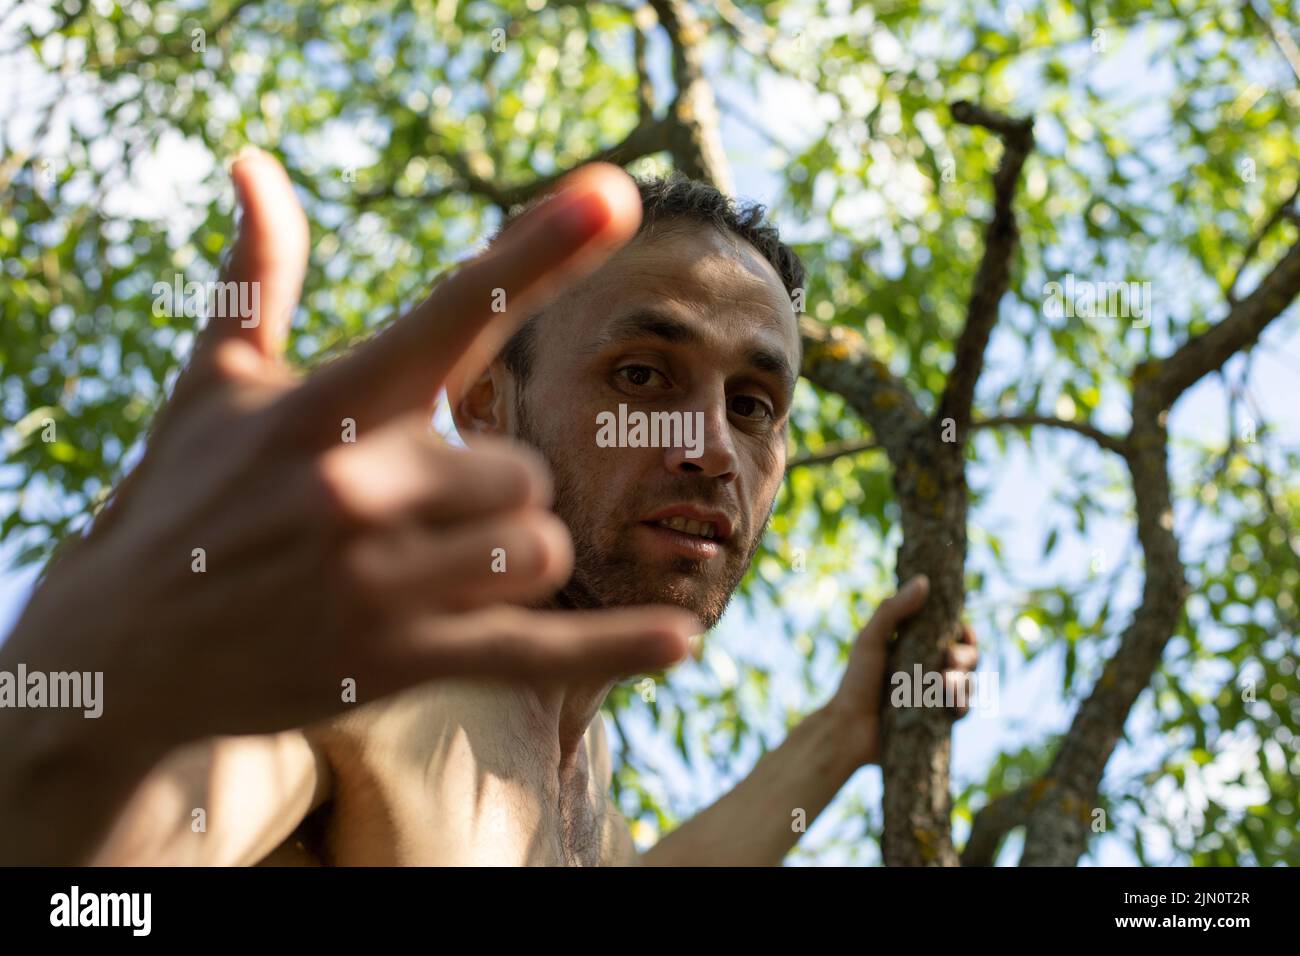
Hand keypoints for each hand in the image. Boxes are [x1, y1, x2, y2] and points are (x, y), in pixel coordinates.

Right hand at [5, 150, 697, 746]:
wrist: (124, 650)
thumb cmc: (182, 501)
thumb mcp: (215, 387)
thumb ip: (255, 278)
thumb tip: (256, 167)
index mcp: (330, 406)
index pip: (454, 313)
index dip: (539, 251)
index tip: (614, 194)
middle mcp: (360, 488)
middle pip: (525, 468)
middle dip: (491, 491)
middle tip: (414, 512)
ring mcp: (382, 581)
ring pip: (538, 546)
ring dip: (508, 555)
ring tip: (430, 565)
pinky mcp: (398, 660)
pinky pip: (534, 647)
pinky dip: (611, 646)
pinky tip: (677, 640)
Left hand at [826, 575, 978, 766]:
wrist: (848, 729)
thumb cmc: (856, 681)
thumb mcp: (870, 640)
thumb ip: (893, 610)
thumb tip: (923, 581)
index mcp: (917, 646)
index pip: (953, 633)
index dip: (964, 632)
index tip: (963, 632)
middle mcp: (931, 668)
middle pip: (968, 657)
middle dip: (965, 656)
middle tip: (949, 659)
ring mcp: (936, 695)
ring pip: (969, 682)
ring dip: (963, 681)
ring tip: (942, 684)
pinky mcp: (939, 720)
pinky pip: (963, 710)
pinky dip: (962, 705)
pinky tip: (953, 705)